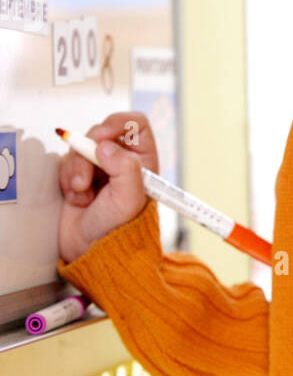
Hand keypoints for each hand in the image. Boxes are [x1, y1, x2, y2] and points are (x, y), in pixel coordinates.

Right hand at [58, 112, 158, 263]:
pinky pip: (66, 160)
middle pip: (101, 132)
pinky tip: (76, 199)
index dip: (117, 124)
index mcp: (143, 161)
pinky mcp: (79, 174)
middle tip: (86, 181)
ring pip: (80, 146)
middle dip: (87, 155)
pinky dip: (67, 178)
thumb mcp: (129, 200)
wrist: (89, 252)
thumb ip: (125, 167)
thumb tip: (106, 145)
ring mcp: (99, 167)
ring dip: (76, 170)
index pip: (135, 124)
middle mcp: (122, 160)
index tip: (100, 138)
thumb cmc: (115, 230)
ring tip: (82, 196)